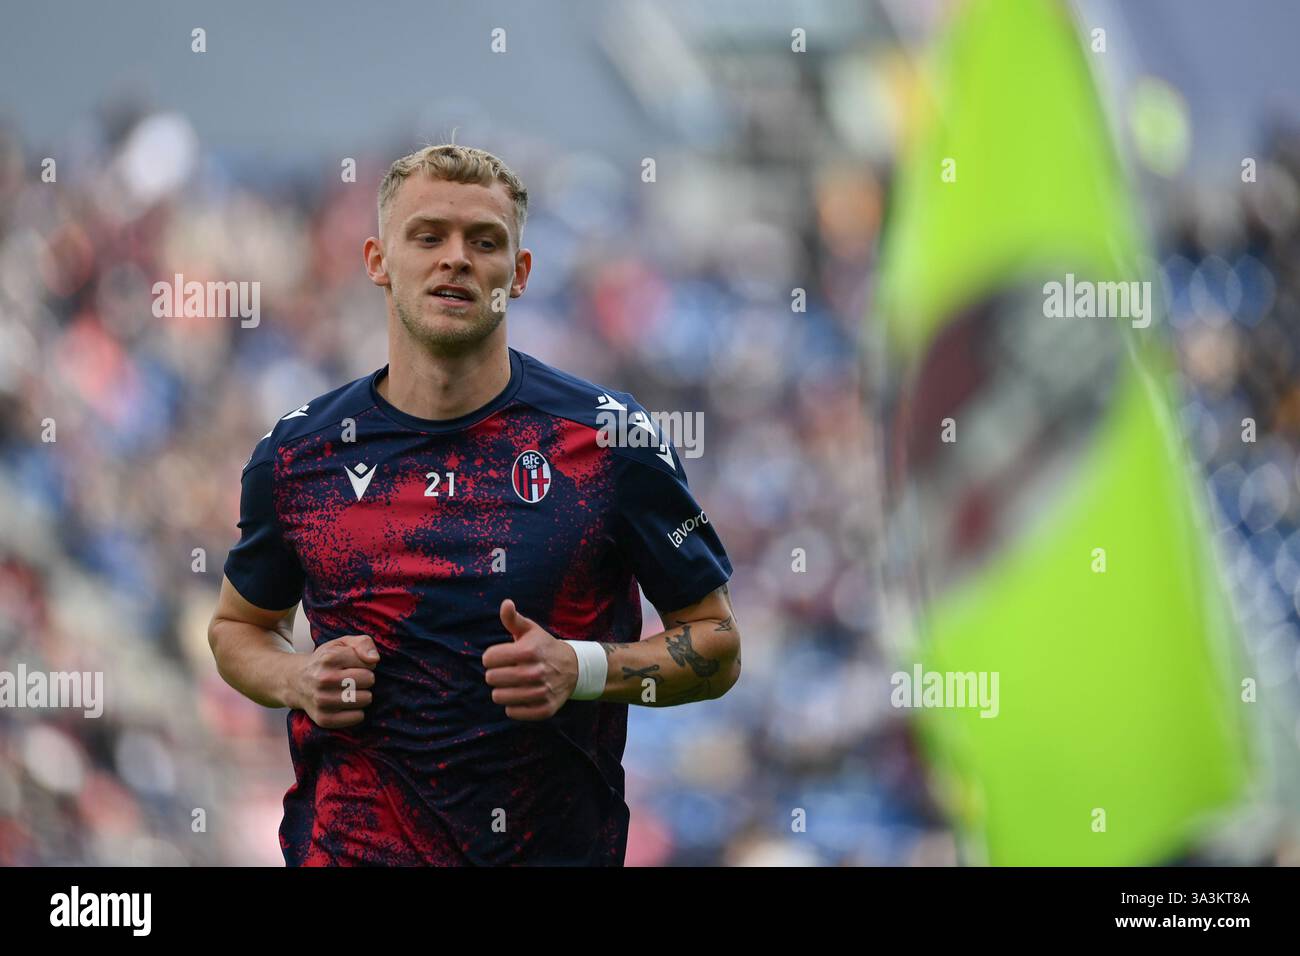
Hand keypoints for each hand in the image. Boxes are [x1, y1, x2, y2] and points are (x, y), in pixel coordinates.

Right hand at [288, 634, 378, 728]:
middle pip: (369, 680)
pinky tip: (346, 704)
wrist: (296, 681)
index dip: (366, 663)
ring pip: (365, 699)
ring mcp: (322, 700)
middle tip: (353, 679)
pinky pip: (357, 717)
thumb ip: (363, 643)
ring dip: (362, 695)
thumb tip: (374, 659)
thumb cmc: (325, 661)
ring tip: (350, 690)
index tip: (354, 665)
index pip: (369, 662)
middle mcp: (324, 679)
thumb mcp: (342, 643)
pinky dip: (356, 712)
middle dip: (366, 679)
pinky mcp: (323, 718)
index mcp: (330, 657)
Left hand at [482, 599, 576, 719]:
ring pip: (499, 697)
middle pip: (491, 678)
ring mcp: (541, 692)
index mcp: (529, 651)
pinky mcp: (544, 709)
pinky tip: (521, 695)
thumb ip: (513, 618)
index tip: (501, 656)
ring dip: (503, 690)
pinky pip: (512, 712)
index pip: (488, 658)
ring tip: (512, 684)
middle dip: (496, 674)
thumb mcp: (530, 630)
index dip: (492, 657)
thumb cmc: (544, 647)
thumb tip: (506, 603)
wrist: (573, 668)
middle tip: (507, 670)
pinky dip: (513, 706)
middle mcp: (535, 672)